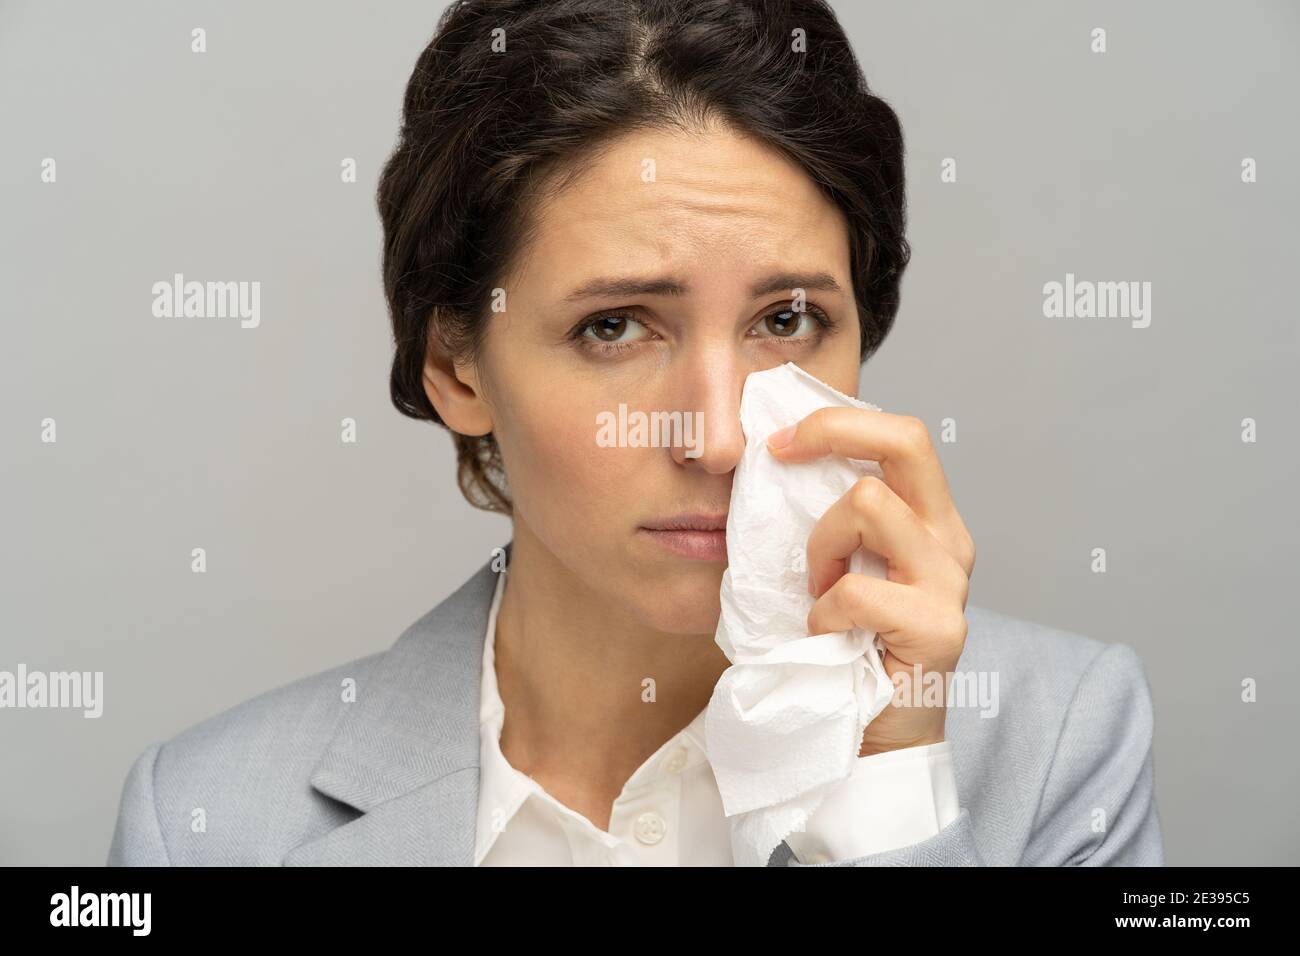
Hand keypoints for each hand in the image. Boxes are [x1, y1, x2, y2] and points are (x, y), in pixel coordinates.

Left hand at [766, 408, 974, 756]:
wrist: (873, 737)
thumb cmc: (843, 647)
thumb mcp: (833, 566)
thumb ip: (825, 518)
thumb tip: (768, 461)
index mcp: (926, 518)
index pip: (900, 435)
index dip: (836, 421)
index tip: (778, 441)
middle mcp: (947, 538)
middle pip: (909, 440)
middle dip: (833, 433)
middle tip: (782, 456)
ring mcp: (948, 582)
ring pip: (869, 505)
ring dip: (821, 547)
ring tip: (820, 591)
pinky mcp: (938, 628)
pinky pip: (856, 590)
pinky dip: (823, 611)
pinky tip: (828, 636)